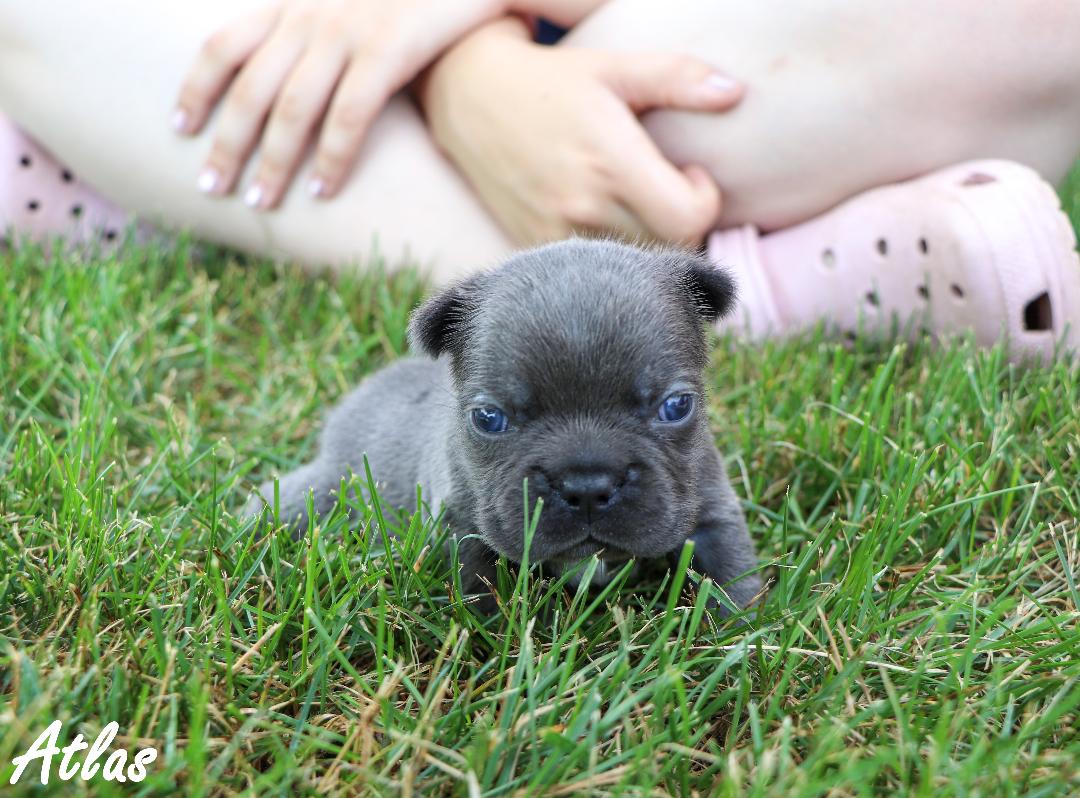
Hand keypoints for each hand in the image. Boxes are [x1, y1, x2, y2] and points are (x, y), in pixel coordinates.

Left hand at [173, 0, 504, 208]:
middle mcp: (310, 14)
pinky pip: (349, 114)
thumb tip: (289, 82)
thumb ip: (314, 31)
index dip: (196, 88)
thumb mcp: (346, 3)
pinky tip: (321, 190)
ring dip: (272, 162)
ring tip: (259, 203)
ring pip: (292, 108)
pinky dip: (332, 156)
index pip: (223, 45)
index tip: (180, 126)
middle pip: (249, 88)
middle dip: (226, 142)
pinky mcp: (389, 47)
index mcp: (292, 1)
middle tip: (211, 188)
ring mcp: (347, 30)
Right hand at [419, 18, 742, 245]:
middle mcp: (582, 206)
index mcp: (610, 162)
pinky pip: (590, 273)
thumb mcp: (615, 68)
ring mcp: (554, 233)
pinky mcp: (533, 246)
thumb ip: (678, 77)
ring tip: (639, 209)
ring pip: (629, 270)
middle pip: (665, 251)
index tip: (690, 175)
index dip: (704, 203)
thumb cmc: (551, 81)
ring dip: (648, 246)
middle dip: (681, 226)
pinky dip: (609, 259)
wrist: (469, 99)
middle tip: (669, 193)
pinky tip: (605, 224)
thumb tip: (735, 93)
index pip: (687, 221)